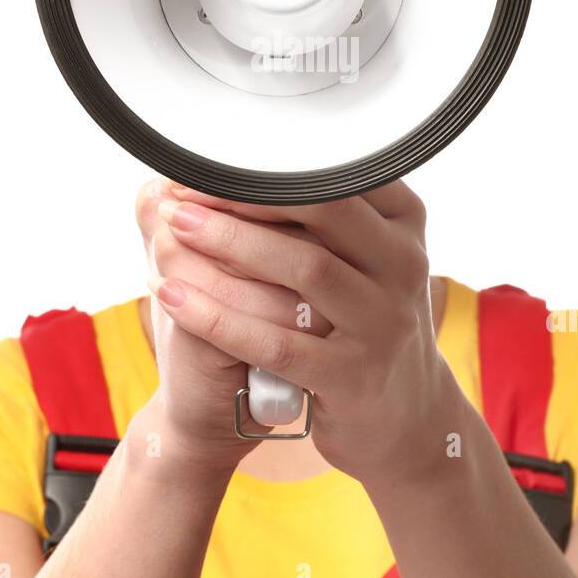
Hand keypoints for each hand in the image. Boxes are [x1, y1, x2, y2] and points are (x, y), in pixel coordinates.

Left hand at [146, 179, 464, 490]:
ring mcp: (385, 323)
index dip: (269, 166)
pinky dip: (220, 317)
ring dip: (232, 244)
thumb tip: (238, 160)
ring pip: (306, 269)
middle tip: (185, 191)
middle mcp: (404, 266)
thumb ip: (322, 214)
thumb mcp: (364, 260)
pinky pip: (278, 342)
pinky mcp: (354, 377)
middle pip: (324, 212)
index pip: (338, 176)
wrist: (404, 417)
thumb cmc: (365, 322)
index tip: (212, 162)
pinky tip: (175, 296)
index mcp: (403, 225)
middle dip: (245, 197)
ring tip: (173, 228)